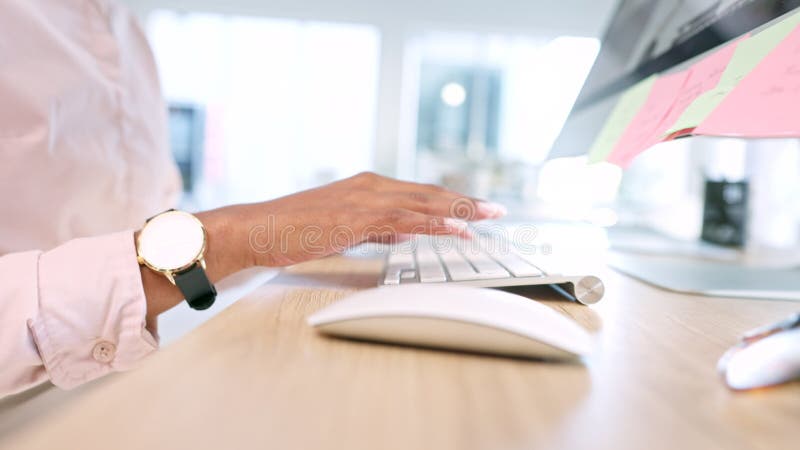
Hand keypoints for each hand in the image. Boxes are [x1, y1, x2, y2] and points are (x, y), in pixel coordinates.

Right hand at [142, 172, 505, 319]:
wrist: (257, 229)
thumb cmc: (293, 231)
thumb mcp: (342, 228)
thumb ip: (375, 228)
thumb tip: (404, 234)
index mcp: (368, 188)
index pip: (419, 194)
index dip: (451, 201)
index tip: (476, 208)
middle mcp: (371, 187)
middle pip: (429, 194)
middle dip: (466, 202)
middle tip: (497, 209)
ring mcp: (365, 199)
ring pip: (424, 203)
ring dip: (461, 210)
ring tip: (488, 216)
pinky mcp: (358, 217)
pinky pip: (406, 220)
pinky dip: (436, 222)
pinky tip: (458, 228)